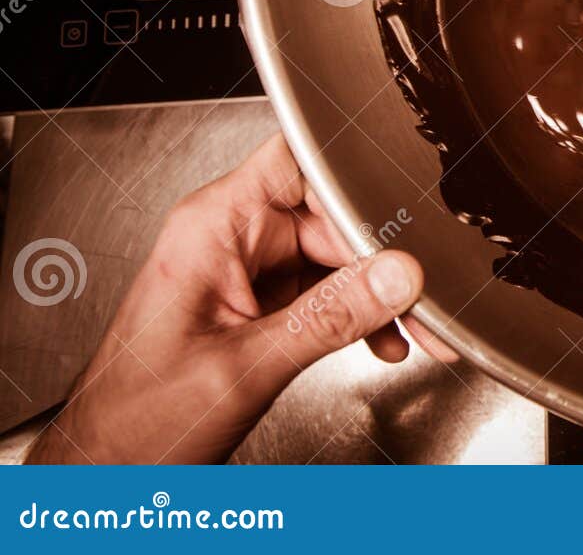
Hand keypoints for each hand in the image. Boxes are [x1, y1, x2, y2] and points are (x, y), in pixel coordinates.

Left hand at [26, 134, 455, 463]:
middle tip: (424, 297)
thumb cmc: (139, 420)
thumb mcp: (248, 365)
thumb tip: (398, 275)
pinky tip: (382, 343)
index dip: (355, 176)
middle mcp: (230, 240)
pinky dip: (360, 318)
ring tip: (415, 329)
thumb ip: (330, 317)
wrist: (108, 471)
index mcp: (214, 227)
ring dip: (379, 295)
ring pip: (336, 259)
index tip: (408, 207)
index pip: (297, 162)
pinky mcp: (259, 306)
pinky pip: (324, 293)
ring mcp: (246, 273)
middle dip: (385, 258)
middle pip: (330, 216)